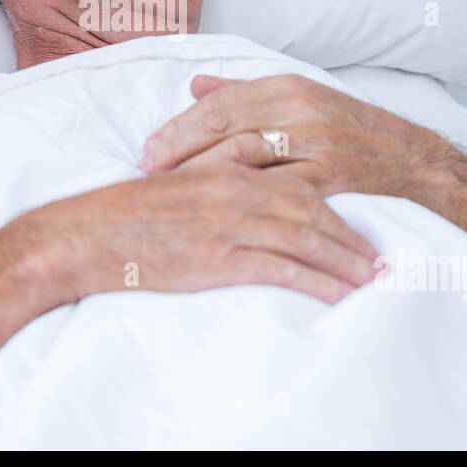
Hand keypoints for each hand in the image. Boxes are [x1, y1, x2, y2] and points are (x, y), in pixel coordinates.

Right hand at [23, 163, 381, 304]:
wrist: (89, 234)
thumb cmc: (124, 215)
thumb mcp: (175, 185)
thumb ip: (211, 181)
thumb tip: (240, 195)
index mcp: (225, 169)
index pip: (294, 184)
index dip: (332, 208)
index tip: (355, 229)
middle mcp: (235, 191)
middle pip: (311, 212)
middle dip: (350, 238)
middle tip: (378, 259)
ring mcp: (230, 224)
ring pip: (305, 240)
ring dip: (343, 262)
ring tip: (369, 280)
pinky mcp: (220, 257)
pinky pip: (282, 270)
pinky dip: (316, 283)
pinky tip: (336, 297)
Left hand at [138, 74, 452, 200]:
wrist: (415, 164)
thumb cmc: (351, 133)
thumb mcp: (301, 100)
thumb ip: (246, 93)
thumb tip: (194, 85)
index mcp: (288, 87)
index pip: (220, 102)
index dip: (179, 125)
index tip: (148, 146)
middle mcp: (300, 109)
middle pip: (224, 124)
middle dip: (178, 147)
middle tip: (145, 169)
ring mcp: (317, 142)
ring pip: (246, 154)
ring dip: (202, 173)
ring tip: (170, 190)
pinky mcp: (332, 177)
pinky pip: (279, 188)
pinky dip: (245, 200)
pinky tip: (219, 213)